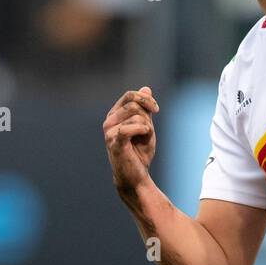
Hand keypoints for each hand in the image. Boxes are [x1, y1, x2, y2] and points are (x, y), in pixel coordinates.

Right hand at [103, 86, 158, 200]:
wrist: (136, 176)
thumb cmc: (139, 153)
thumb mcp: (146, 127)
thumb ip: (145, 109)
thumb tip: (146, 88)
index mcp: (114, 115)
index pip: (129, 95)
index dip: (146, 98)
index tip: (156, 109)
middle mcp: (109, 121)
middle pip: (134, 103)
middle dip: (148, 115)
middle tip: (149, 131)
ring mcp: (109, 131)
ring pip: (136, 115)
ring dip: (147, 127)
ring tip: (144, 140)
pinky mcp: (114, 141)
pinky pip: (130, 127)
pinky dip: (142, 130)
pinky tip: (145, 137)